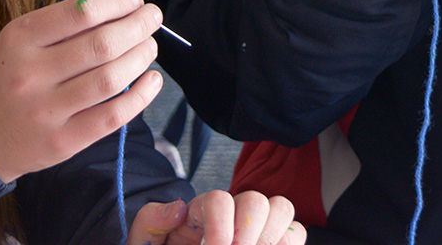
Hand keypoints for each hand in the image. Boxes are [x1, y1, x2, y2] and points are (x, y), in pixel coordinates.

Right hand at [0, 0, 163, 182]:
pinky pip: (112, 116)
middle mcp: (31, 73)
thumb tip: (121, 8)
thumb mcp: (21, 40)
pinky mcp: (63, 141)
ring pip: (110, 78)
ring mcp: (47, 110)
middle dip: (137, 26)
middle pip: (101, 44)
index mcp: (21, 38)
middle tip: (152, 18)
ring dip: (141, 57)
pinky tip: (151, 81)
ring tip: (150, 47)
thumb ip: (63, 24)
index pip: (81, 11)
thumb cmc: (10, 75)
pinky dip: (140, 96)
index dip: (117, 2)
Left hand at [128, 191, 305, 244]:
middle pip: (256, 200)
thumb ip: (150, 224)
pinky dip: (288, 243)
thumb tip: (177, 207)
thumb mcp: (145, 244)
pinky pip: (295, 233)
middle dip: (250, 231)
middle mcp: (232, 214)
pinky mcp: (274, 243)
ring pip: (281, 209)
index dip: (221, 225)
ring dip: (271, 235)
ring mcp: (255, 228)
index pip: (219, 199)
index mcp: (200, 212)